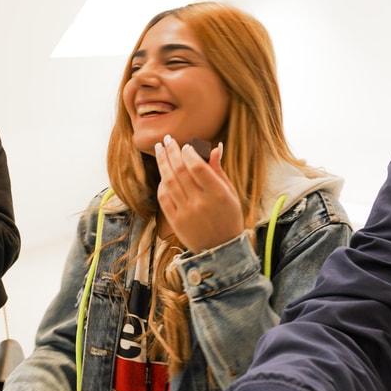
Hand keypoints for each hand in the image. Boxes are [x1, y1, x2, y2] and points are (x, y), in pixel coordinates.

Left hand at [154, 135, 243, 251]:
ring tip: (160, 149)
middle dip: (172, 151)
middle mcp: (200, 203)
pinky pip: (164, 198)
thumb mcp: (230, 194)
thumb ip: (219, 171)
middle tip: (167, 139)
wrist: (221, 250)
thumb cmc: (229, 218)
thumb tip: (214, 147)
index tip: (186, 146)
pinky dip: (162, 184)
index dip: (189, 153)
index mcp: (217, 194)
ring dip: (163, 163)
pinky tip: (163, 173)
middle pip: (180, 171)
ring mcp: (186, 213)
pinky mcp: (176, 221)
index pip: (198, 167)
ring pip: (169, 182)